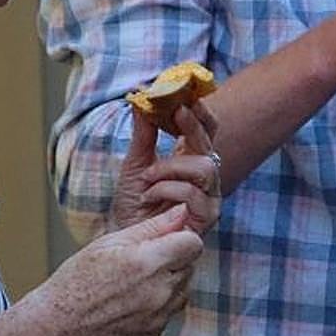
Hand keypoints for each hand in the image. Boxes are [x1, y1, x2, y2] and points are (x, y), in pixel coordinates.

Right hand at [16, 205, 203, 335]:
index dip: (181, 236)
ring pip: (182, 289)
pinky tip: (132, 299)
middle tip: (143, 259)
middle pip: (189, 265)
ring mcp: (158, 317)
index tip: (167, 238)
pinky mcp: (155, 334)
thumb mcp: (109, 243)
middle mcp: (158, 292)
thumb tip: (181, 211)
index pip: (193, 243)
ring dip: (168, 282)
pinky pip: (169, 311)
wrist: (57, 325)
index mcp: (148, 263)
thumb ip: (152, 227)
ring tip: (135, 281)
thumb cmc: (76, 282)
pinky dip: (158, 303)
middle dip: (173, 258)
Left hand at [112, 101, 221, 233]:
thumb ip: (144, 133)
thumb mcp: (135, 163)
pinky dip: (168, 189)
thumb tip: (142, 99)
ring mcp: (208, 200)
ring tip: (147, 177)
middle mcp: (205, 179)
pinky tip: (149, 195)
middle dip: (193, 126)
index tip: (187, 95)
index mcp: (191, 161)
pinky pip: (194, 194)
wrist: (125, 240)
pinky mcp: (204, 220)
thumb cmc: (133, 205)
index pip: (207, 130)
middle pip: (210, 144)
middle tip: (176, 111)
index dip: (202, 112)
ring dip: (171, 167)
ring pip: (205, 167)